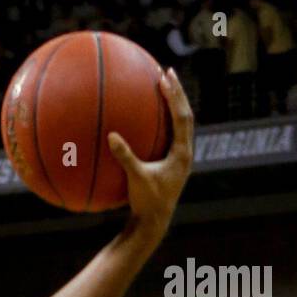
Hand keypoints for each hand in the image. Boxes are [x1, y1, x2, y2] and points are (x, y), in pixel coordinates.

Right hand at [107, 67, 193, 236]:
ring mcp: (180, 159)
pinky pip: (169, 137)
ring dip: (172, 107)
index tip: (165, 77)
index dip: (175, 96)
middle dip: (176, 94)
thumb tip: (111, 136)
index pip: (182, 117)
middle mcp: (185, 153)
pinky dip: (162, 123)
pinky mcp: (172, 165)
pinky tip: (147, 120)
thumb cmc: (147, 202)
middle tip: (167, 73)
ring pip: (180, 126)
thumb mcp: (135, 178)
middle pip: (185, 116)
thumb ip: (125, 157)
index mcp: (181, 153)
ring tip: (162, 90)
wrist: (155, 223)